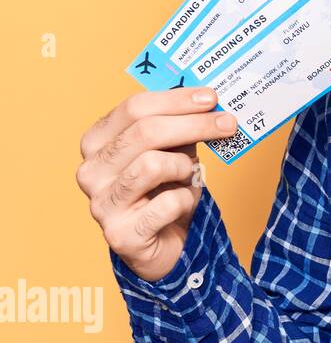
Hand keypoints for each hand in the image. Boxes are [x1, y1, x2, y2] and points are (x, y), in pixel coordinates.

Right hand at [76, 87, 234, 281]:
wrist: (162, 245)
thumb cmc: (165, 191)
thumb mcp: (173, 153)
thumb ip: (182, 128)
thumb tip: (209, 103)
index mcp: (97, 143)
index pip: (134, 108)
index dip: (176, 100)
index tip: (211, 98)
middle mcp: (91, 171)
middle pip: (145, 132)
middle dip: (194, 124)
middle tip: (228, 123)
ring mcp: (101, 204)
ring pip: (153, 164)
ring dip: (185, 168)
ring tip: (190, 176)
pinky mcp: (121, 234)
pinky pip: (169, 203)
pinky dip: (187, 200)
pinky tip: (183, 205)